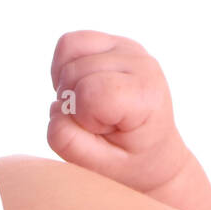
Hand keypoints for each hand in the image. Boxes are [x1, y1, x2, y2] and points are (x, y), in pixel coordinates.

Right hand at [47, 30, 191, 195]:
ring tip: (87, 107)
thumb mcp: (102, 168)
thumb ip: (70, 143)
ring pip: (68, 51)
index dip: (82, 118)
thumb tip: (56, 108)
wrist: (154, 151)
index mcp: (146, 94)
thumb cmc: (130, 161)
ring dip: (66, 85)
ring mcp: (128, 48)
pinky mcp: (112, 42)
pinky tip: (79, 89)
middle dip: (72, 103)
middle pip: (74, 72)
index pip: (90, 92)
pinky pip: (68, 43)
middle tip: (95, 123)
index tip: (102, 131)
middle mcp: (141, 63)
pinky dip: (63, 68)